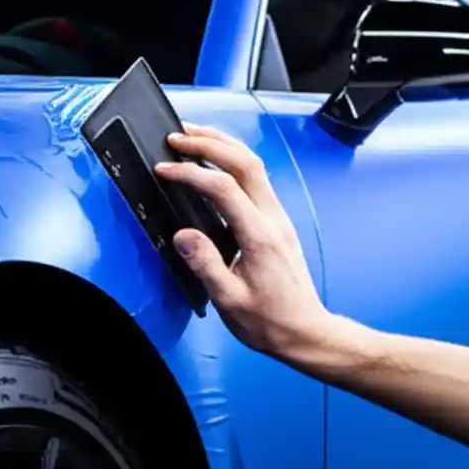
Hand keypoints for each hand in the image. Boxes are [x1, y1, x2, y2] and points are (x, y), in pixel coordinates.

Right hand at [154, 123, 336, 357]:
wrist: (304, 332)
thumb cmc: (269, 321)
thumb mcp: (229, 300)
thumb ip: (204, 264)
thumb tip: (182, 235)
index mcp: (259, 237)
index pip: (223, 188)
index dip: (190, 173)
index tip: (164, 170)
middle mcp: (272, 220)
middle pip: (244, 162)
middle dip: (208, 143)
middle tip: (177, 136)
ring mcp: (278, 218)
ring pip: (254, 164)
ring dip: (223, 145)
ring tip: (194, 136)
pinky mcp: (276, 222)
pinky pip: (257, 178)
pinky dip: (233, 161)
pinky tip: (216, 162)